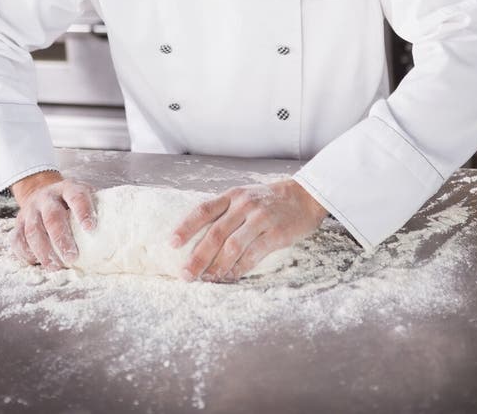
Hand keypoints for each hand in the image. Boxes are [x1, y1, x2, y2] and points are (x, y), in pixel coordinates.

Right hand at [9, 172, 96, 269]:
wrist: (40, 190)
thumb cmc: (69, 199)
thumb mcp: (83, 194)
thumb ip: (96, 205)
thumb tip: (120, 224)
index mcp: (67, 188)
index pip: (76, 197)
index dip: (83, 211)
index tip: (92, 228)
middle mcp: (46, 198)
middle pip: (52, 217)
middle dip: (61, 239)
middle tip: (72, 257)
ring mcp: (30, 210)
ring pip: (33, 231)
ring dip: (43, 251)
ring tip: (54, 266)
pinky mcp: (18, 224)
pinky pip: (17, 240)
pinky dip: (25, 253)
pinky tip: (36, 263)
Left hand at [170, 179, 327, 282]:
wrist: (305, 197)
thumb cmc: (268, 200)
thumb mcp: (245, 197)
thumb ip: (225, 213)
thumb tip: (198, 239)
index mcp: (233, 196)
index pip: (203, 210)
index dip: (186, 227)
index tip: (172, 244)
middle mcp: (244, 205)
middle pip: (215, 233)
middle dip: (198, 256)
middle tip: (186, 274)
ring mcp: (261, 219)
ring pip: (233, 246)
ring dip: (217, 266)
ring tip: (207, 280)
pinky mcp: (276, 234)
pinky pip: (253, 254)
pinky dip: (239, 268)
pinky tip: (230, 277)